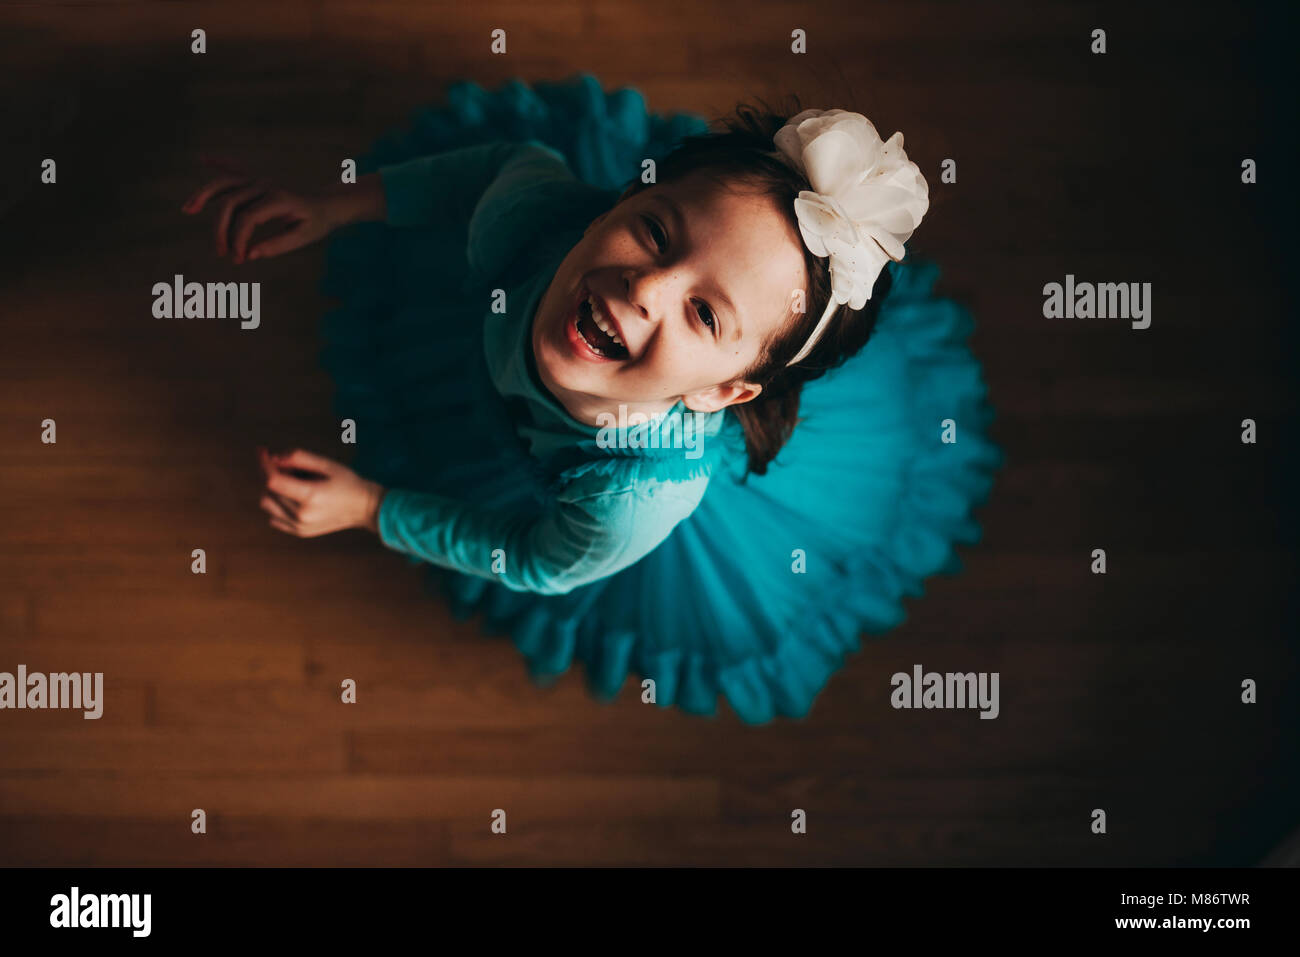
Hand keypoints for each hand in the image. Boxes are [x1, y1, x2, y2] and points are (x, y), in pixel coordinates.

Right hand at [182, 157, 356, 263]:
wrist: (327, 204)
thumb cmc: (316, 223)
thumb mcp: (303, 238)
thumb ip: (277, 246)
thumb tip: (249, 255)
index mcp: (278, 199)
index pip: (247, 218)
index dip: (238, 240)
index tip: (239, 259)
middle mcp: (265, 185)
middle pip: (230, 203)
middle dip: (221, 230)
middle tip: (223, 254)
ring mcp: (260, 179)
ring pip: (225, 183)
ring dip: (204, 195)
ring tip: (187, 209)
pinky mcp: (257, 178)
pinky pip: (235, 167)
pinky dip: (220, 162)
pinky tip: (203, 158)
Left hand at [257, 447, 385, 537]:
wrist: (364, 508)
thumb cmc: (348, 482)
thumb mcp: (327, 464)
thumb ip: (299, 458)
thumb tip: (274, 458)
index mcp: (310, 497)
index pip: (273, 480)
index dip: (265, 463)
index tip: (264, 451)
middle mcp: (302, 515)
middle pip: (269, 490)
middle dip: (272, 472)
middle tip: (289, 465)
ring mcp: (300, 526)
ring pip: (267, 504)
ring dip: (272, 489)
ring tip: (292, 482)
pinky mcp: (299, 532)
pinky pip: (274, 517)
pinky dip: (276, 504)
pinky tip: (292, 496)